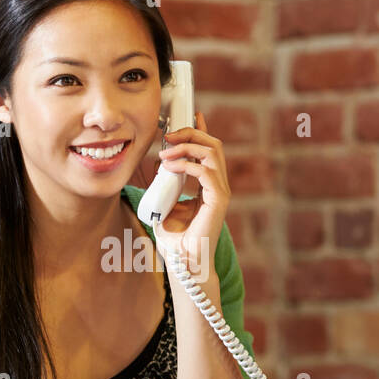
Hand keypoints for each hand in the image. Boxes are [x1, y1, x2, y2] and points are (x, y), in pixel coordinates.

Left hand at [151, 111, 229, 282]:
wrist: (184, 264)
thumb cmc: (176, 241)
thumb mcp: (166, 206)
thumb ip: (166, 186)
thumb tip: (158, 167)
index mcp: (209, 186)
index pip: (210, 150)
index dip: (202, 130)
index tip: (192, 115)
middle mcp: (218, 186)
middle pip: (213, 146)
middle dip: (191, 134)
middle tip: (169, 135)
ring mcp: (220, 193)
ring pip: (212, 153)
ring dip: (187, 147)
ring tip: (166, 152)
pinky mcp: (218, 201)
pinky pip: (206, 172)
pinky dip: (187, 164)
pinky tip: (170, 167)